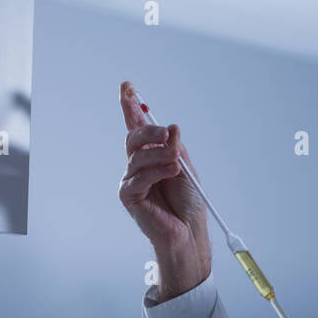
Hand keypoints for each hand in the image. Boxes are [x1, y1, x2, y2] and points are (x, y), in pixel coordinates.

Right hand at [117, 80, 211, 299]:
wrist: (189, 230)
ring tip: (176, 162)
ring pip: (138, 156)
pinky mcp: (128, 196)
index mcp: (151, 155)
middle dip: (149, 130)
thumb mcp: (186, 167)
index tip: (128, 88)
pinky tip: (171, 172)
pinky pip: (138, 177)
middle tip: (168, 133)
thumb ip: (176, 148)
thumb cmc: (187, 202)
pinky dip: (156, 172)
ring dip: (160, 154)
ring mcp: (131, 180)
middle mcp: (138, 165)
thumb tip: (171, 128)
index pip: (136, 127)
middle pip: (133, 138)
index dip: (131, 107)